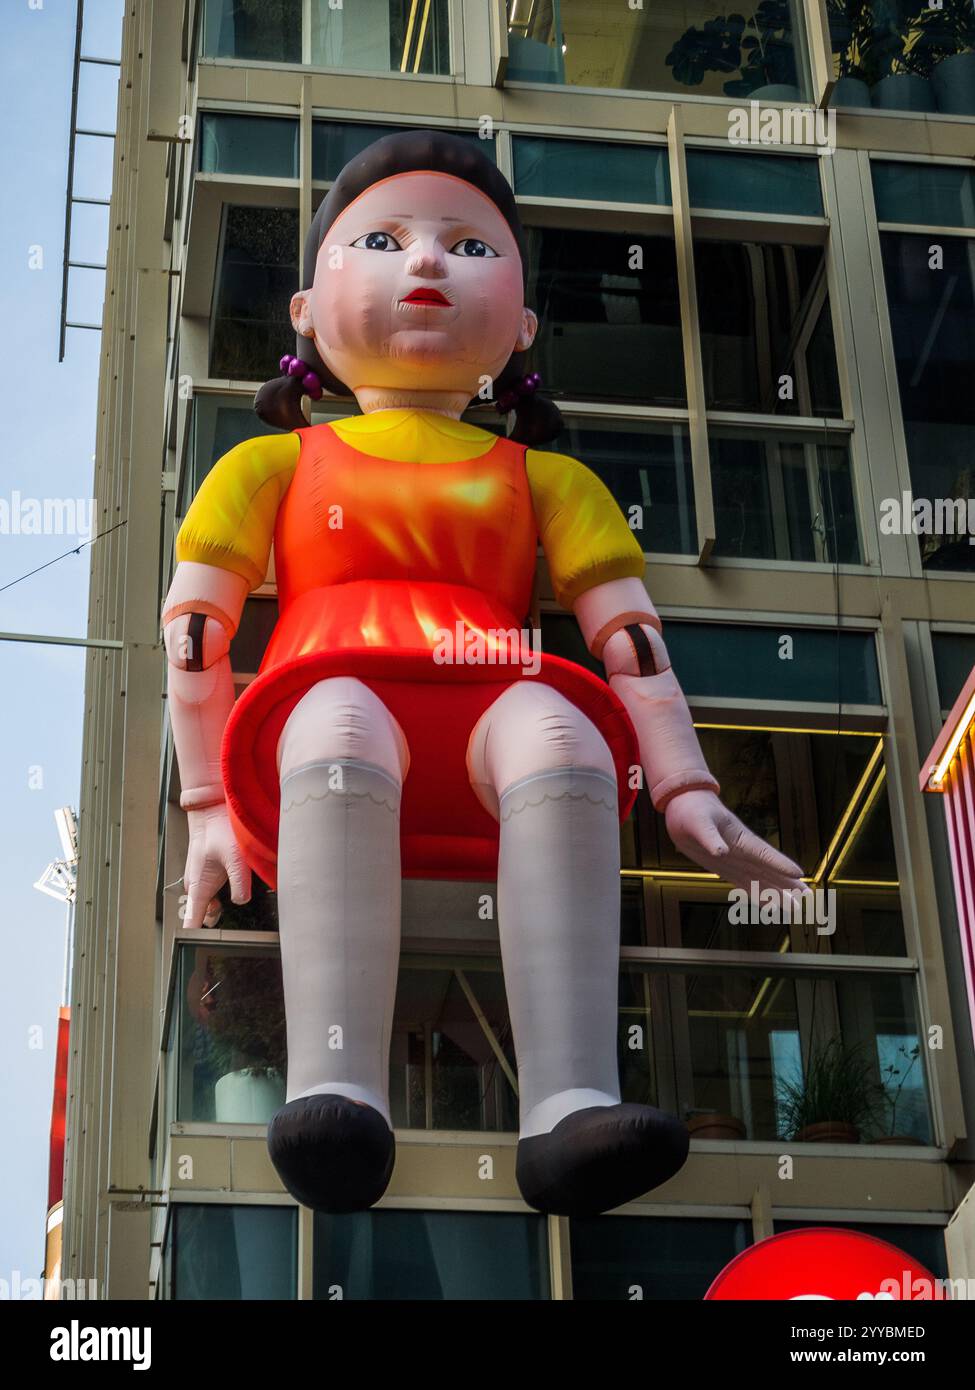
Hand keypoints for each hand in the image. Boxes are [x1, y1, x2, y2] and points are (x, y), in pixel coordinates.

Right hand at [182, 803, 251, 929]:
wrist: (212, 812)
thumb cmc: (220, 831)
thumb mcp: (236, 859)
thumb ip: (239, 883)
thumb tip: (240, 902)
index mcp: (199, 888)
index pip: (191, 923)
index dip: (196, 938)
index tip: (202, 950)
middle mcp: (196, 887)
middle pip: (203, 917)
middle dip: (216, 923)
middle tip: (234, 924)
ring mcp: (200, 881)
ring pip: (208, 905)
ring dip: (221, 907)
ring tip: (236, 899)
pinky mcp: (206, 874)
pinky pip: (211, 894)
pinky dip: (221, 896)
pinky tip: (236, 886)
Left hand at [664, 789, 804, 895]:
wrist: (684, 808)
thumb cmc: (693, 810)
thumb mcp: (698, 822)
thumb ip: (709, 837)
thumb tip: (721, 852)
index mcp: (741, 838)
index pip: (764, 853)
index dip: (780, 864)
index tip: (799, 874)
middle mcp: (744, 852)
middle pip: (770, 871)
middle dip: (788, 884)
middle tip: (808, 897)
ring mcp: (737, 861)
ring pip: (762, 881)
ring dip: (778, 893)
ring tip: (797, 907)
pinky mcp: (726, 868)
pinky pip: (746, 885)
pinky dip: (759, 896)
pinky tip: (771, 906)